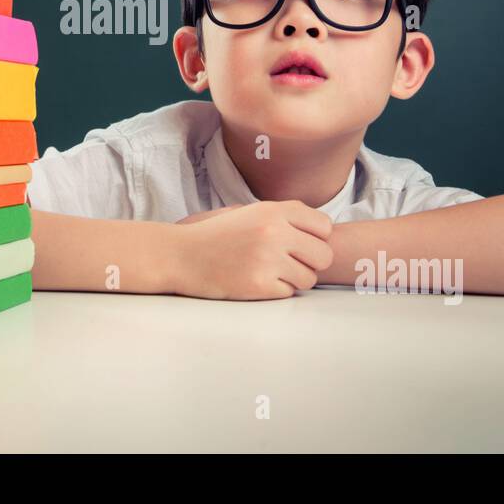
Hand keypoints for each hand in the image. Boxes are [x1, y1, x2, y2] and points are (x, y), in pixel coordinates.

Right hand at [166, 200, 333, 300]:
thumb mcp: (249, 212)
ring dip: (294, 279)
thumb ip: (283, 216)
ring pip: (308, 278)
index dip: (316, 238)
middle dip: (310, 263)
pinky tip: (255, 281)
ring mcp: (267, 259)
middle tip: (290, 263)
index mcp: (273, 210)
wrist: (180, 255)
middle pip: (323, 255)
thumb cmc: (216, 234)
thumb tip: (323, 231)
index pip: (323, 226)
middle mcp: (274, 232)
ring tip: (269, 272)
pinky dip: (275, 290)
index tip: (301, 244)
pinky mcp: (258, 285)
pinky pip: (288, 293)